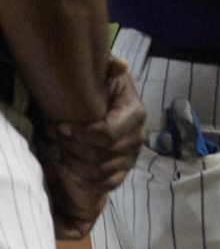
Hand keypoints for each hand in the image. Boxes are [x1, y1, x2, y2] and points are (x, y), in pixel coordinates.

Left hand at [38, 58, 144, 235]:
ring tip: (56, 152)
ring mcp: (132, 156)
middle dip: (72, 149)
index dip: (81, 135)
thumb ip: (111, 70)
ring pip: (100, 171)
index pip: (108, 135)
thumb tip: (119, 64)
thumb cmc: (108, 91)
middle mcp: (137, 138)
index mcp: (136, 115)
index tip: (61, 127)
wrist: (115, 106)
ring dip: (73, 164)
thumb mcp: (110, 77)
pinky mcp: (124, 169)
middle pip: (101, 155)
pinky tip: (71, 172)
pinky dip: (88, 182)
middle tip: (53, 140)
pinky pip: (109, 184)